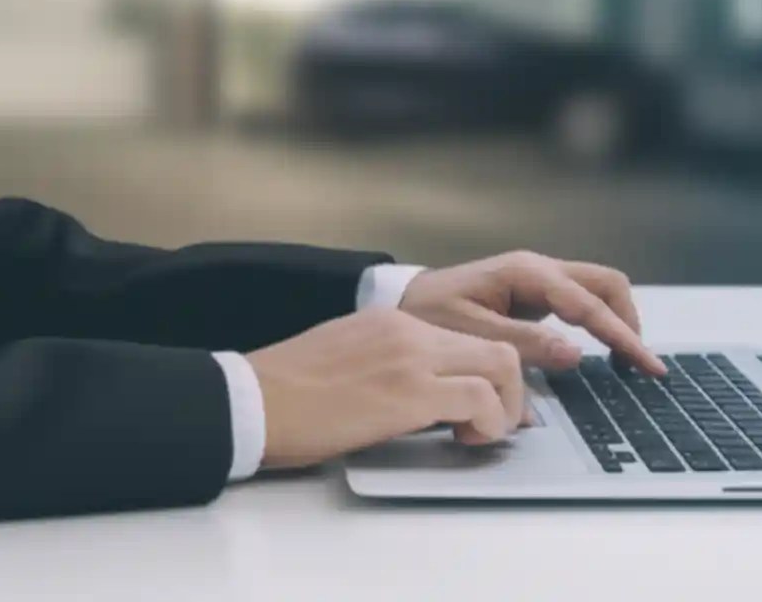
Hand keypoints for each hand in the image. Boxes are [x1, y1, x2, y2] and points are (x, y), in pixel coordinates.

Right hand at [247, 308, 523, 468]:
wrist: (250, 401)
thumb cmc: (286, 395)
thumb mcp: (347, 360)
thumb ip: (392, 365)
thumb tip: (428, 394)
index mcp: (392, 322)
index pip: (467, 336)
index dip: (489, 374)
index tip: (486, 403)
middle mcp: (409, 331)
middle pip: (497, 347)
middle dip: (511, 390)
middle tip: (497, 421)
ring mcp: (412, 358)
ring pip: (500, 366)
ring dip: (505, 407)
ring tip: (482, 433)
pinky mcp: (410, 392)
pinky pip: (479, 399)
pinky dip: (488, 423)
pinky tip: (466, 439)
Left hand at [400, 251, 664, 374]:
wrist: (401, 300)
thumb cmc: (426, 313)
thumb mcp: (470, 333)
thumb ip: (523, 343)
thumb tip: (576, 354)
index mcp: (527, 273)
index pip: (589, 304)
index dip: (622, 335)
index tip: (646, 363)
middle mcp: (539, 270)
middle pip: (606, 284)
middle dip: (629, 321)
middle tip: (641, 363)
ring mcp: (539, 280)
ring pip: (597, 290)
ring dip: (617, 320)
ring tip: (627, 359)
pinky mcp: (534, 293)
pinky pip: (579, 301)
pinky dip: (598, 321)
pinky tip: (602, 349)